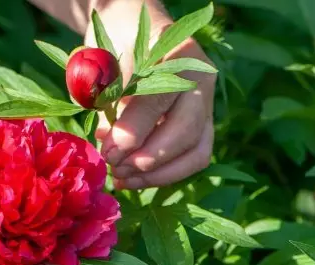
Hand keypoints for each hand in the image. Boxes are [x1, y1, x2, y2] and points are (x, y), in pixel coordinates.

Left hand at [89, 18, 215, 189]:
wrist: (131, 34)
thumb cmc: (116, 44)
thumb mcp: (109, 61)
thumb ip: (110, 96)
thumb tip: (110, 142)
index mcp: (182, 57)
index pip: (161, 101)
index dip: (134, 131)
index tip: (108, 150)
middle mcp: (202, 84)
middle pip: (186, 132)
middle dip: (147, 158)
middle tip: (113, 165)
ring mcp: (205, 109)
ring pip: (195, 153)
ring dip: (156, 174)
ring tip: (120, 177)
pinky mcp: (199, 130)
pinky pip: (189, 160)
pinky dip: (159, 176)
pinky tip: (128, 180)